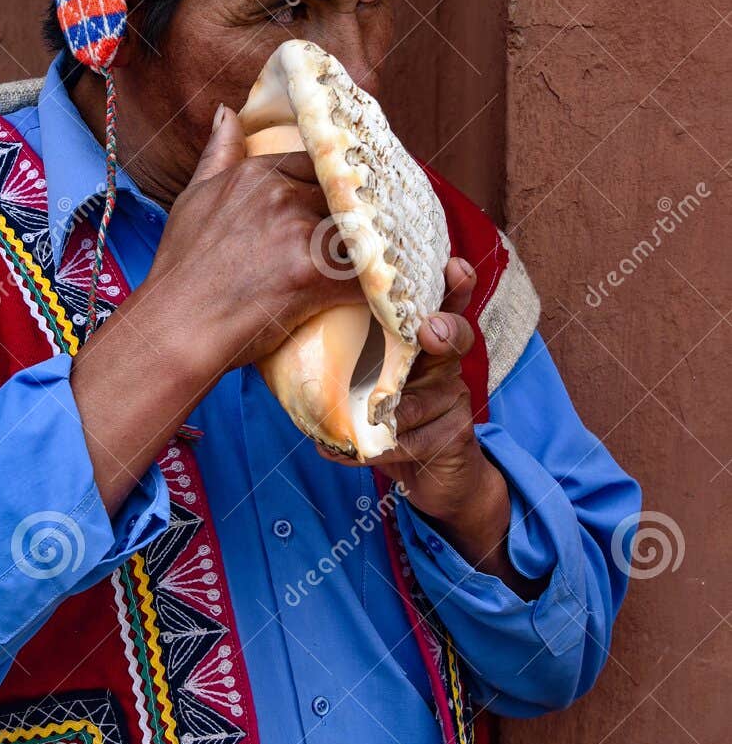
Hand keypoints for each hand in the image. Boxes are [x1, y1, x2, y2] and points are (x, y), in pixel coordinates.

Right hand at [70, 102, 361, 515]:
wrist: (175, 327)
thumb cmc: (180, 272)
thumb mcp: (192, 198)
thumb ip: (218, 154)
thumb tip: (228, 111)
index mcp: (258, 173)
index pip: (322, 163)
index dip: (345, 182)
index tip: (360, 198)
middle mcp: (280, 194)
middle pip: (349, 194)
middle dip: (372, 212)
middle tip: (399, 228)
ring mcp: (297, 232)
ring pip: (364, 231)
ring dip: (389, 246)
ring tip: (409, 261)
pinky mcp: (311, 274)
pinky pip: (365, 275)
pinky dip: (386, 287)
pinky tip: (400, 297)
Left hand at [372, 258, 523, 585]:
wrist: (435, 477)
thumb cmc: (390, 415)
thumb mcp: (368, 378)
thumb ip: (345, 354)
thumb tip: (288, 332)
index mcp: (424, 339)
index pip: (441, 302)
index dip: (451, 284)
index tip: (454, 266)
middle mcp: (446, 363)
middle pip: (455, 336)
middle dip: (444, 329)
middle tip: (430, 330)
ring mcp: (454, 399)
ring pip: (421, 399)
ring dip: (386, 413)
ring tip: (357, 419)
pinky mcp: (454, 437)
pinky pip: (412, 441)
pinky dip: (377, 449)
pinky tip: (351, 452)